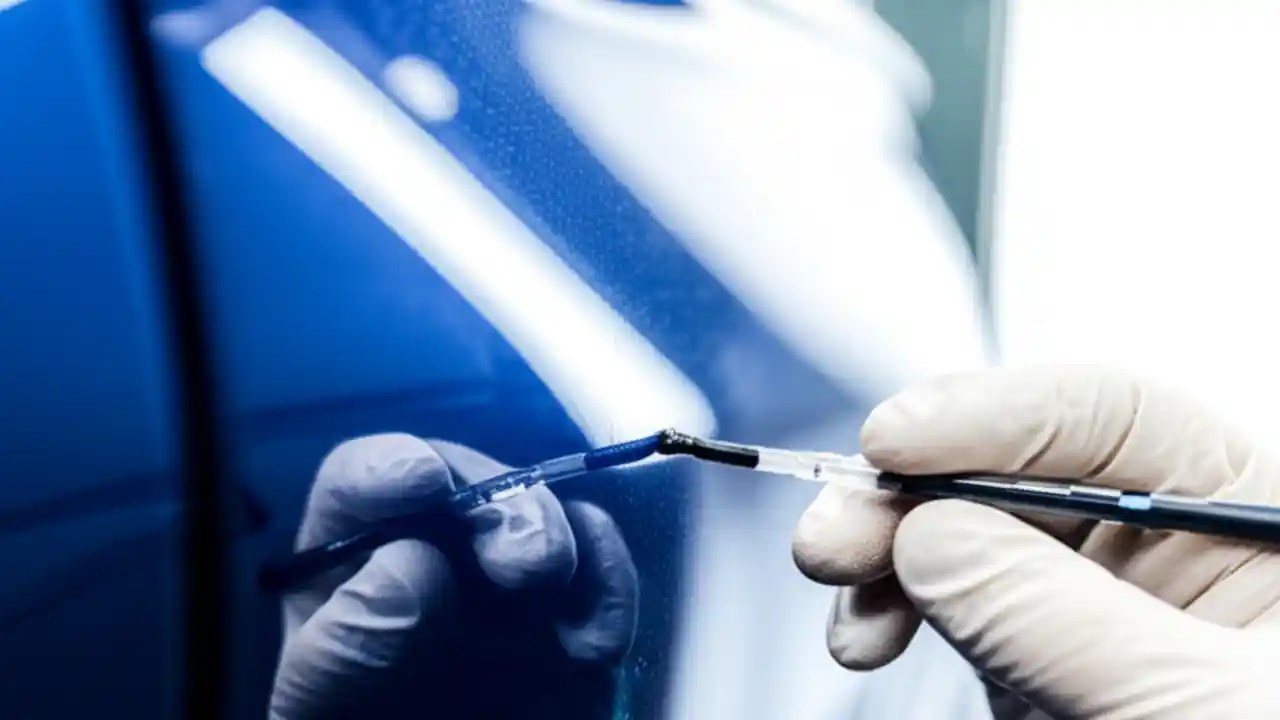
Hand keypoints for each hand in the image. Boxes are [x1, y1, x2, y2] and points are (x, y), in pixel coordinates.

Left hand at [270, 434, 637, 718]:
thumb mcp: (328, 708)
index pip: (362, 483)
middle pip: (468, 486)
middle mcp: (430, 562)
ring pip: (543, 515)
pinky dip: (610, 584)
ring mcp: (506, 592)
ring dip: (554, 533)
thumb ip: (351, 642)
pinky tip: (591, 639)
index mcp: (345, 571)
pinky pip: (603, 573)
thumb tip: (414, 563)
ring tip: (543, 583)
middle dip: (500, 504)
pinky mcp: (574, 625)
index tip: (422, 483)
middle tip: (520, 561)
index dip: (391, 466)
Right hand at [792, 366, 1279, 717]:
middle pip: (1017, 467)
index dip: (993, 414)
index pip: (1114, 418)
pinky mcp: (1045, 655)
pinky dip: (894, 606)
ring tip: (838, 592)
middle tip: (835, 535)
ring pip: (967, 529)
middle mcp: (1170, 545)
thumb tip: (931, 537)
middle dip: (910, 491)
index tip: (893, 441)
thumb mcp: (1196, 707)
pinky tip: (870, 631)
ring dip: (883, 551)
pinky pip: (954, 601)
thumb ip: (1064, 619)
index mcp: (1250, 517)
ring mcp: (1098, 601)